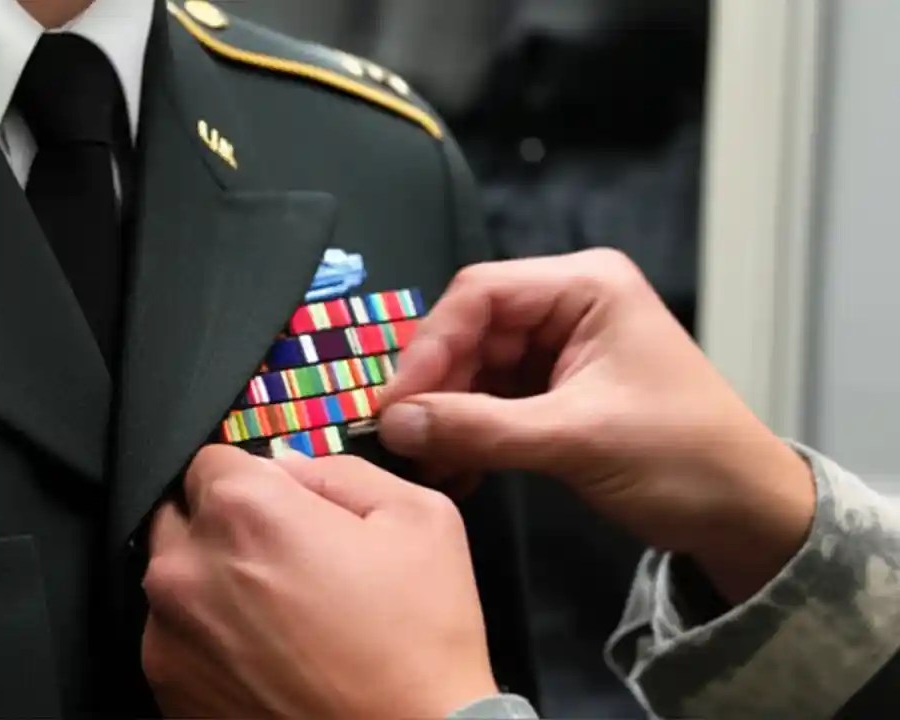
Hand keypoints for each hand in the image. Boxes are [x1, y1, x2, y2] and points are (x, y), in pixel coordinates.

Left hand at [142, 445, 496, 718]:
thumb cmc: (418, 646)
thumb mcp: (417, 517)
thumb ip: (340, 469)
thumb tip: (292, 469)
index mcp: (243, 511)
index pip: (214, 458)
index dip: (257, 479)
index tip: (286, 509)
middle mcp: (186, 567)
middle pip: (184, 515)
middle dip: (227, 527)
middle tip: (288, 563)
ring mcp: (168, 634)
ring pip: (176, 578)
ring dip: (214, 583)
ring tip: (283, 619)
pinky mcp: (167, 688)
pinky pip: (176, 636)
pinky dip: (211, 638)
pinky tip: (268, 656)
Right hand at [378, 249, 815, 602]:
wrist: (744, 514)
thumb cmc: (680, 459)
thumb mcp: (576, 440)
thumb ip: (480, 429)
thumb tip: (394, 425)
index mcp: (585, 286)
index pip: (480, 294)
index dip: (430, 346)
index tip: (396, 404)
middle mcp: (566, 305)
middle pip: (470, 331)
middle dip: (435, 387)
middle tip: (401, 440)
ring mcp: (558, 349)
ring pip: (473, 369)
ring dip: (445, 416)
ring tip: (425, 463)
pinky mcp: (552, 390)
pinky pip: (489, 400)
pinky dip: (466, 433)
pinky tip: (453, 469)